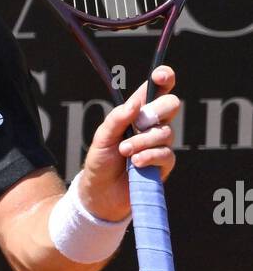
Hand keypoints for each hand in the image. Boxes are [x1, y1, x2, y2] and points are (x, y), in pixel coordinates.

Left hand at [78, 67, 179, 221]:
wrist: (99, 194)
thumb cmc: (100, 162)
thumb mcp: (102, 137)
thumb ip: (117, 119)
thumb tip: (135, 104)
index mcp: (137, 113)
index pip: (157, 90)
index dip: (163, 78)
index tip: (160, 76)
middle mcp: (152, 126)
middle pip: (171, 105)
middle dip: (156, 111)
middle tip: (140, 122)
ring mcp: (159, 145)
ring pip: (165, 132)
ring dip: (143, 141)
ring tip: (124, 151)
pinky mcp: (163, 166)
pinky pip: (166, 154)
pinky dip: (149, 156)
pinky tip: (135, 163)